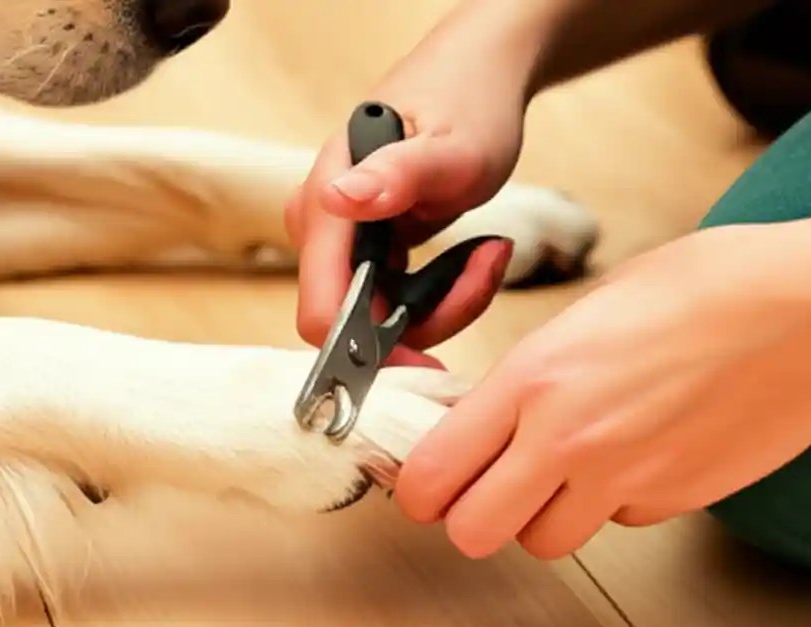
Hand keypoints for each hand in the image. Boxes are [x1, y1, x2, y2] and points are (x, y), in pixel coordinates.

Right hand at [287, 25, 537, 365]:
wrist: (476, 79)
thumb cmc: (466, 102)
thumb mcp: (449, 146)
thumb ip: (398, 174)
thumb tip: (338, 200)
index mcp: (326, 202)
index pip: (322, 311)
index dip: (368, 353)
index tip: (429, 363)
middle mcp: (321, 228)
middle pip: (356, 325)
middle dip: (427, 319)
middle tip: (485, 267)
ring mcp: (340, 244)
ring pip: (382, 321)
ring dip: (444, 304)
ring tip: (488, 252)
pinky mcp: (364, 254)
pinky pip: (397, 304)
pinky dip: (442, 294)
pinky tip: (475, 252)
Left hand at [392, 219, 810, 559]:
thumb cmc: (707, 286)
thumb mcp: (586, 311)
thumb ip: (528, 372)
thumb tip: (486, 412)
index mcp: (534, 378)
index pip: (434, 470)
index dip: (418, 488)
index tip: (424, 481)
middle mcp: (570, 438)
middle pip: (473, 531)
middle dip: (469, 516)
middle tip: (482, 488)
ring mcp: (626, 477)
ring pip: (543, 542)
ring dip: (538, 518)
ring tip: (561, 472)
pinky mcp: (676, 499)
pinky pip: (615, 523)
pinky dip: (612, 504)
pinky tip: (634, 455)